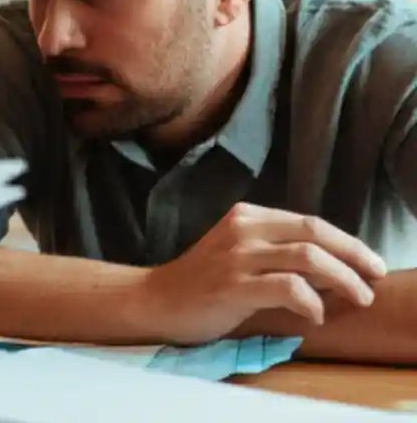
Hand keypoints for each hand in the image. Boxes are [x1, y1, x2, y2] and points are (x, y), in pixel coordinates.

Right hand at [142, 202, 387, 343]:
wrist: (156, 301)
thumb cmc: (201, 282)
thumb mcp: (239, 253)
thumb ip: (275, 251)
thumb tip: (331, 266)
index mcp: (247, 216)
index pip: (311, 222)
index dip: (347, 242)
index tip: (370, 263)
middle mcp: (243, 229)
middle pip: (315, 233)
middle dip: (354, 257)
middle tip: (374, 279)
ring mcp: (236, 256)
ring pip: (308, 258)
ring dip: (343, 280)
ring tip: (358, 298)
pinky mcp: (233, 285)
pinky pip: (288, 288)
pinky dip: (311, 302)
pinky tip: (314, 315)